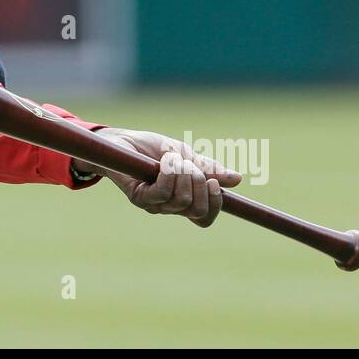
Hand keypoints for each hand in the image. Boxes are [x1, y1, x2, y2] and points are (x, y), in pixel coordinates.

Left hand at [74, 129, 242, 227]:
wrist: (121, 141)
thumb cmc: (152, 149)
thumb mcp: (186, 155)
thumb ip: (207, 169)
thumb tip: (237, 180)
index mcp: (184, 199)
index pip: (204, 218)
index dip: (215, 205)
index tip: (216, 183)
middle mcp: (169, 207)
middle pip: (197, 212)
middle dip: (202, 184)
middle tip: (191, 164)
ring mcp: (154, 204)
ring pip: (182, 200)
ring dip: (184, 173)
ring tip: (173, 157)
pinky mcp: (139, 197)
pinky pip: (163, 193)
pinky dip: (169, 174)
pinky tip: (165, 161)